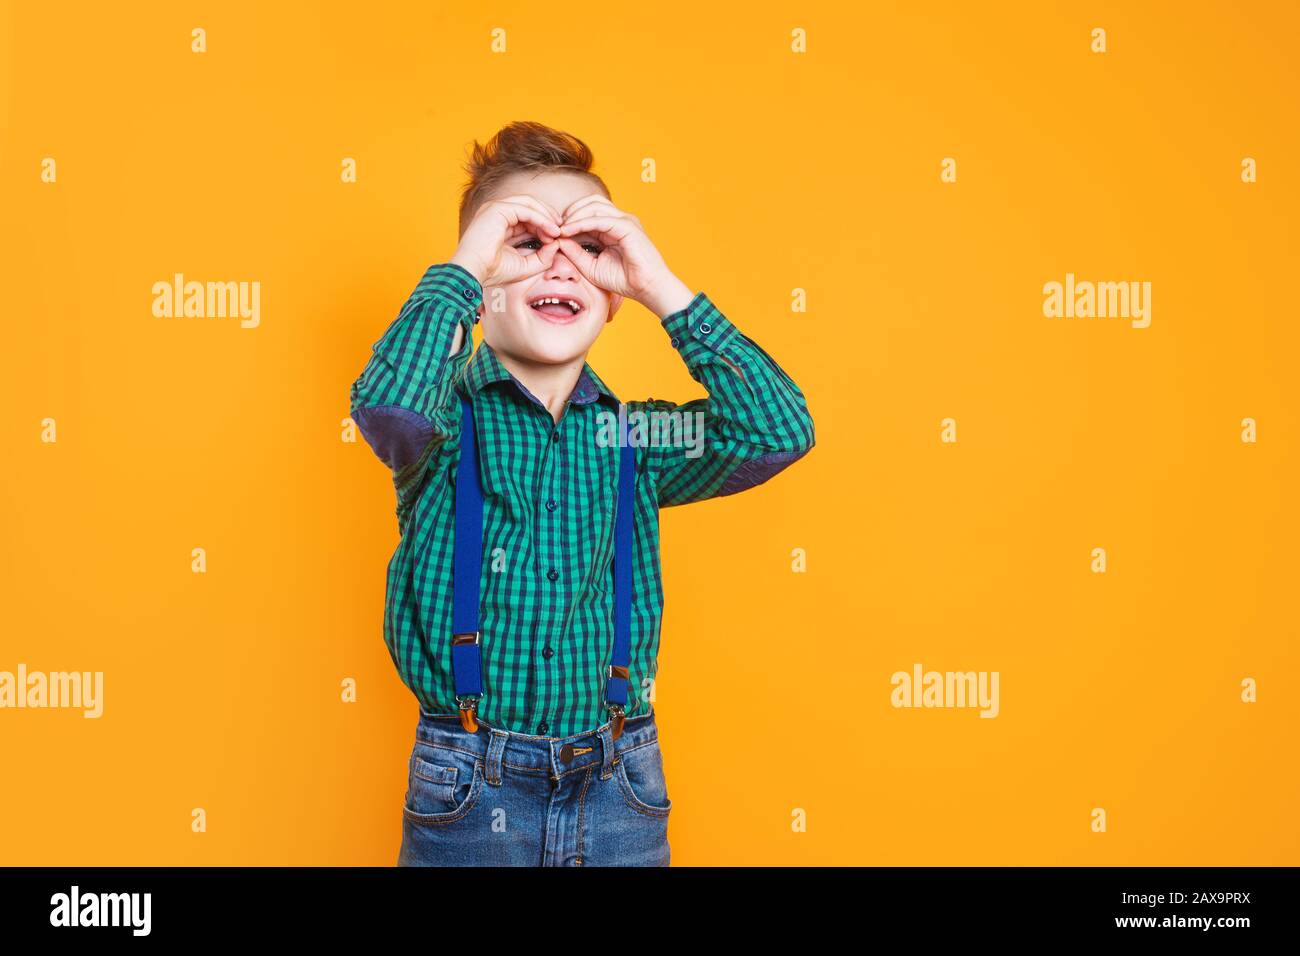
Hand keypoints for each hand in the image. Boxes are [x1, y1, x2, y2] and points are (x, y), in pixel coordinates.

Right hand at [450, 194, 564, 287]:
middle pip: (531, 206)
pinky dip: (541, 218)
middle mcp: (498, 211)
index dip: (545, 225)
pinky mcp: (498, 209)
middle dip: (549, 217)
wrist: (473, 272)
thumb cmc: (493, 271)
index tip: (558, 238)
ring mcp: (496, 208)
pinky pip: (526, 209)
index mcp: (501, 222)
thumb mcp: (525, 265)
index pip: (528, 216)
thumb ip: (542, 256)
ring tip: (558, 230)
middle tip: (563, 230)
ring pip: (530, 204)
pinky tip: (551, 230)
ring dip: (547, 217)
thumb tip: (557, 245)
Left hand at [551, 195, 693, 318]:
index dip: (569, 218)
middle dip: (570, 211)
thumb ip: (576, 253)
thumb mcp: (592, 267)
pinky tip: (569, 231)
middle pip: (590, 202)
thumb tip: (559, 241)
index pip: (588, 211)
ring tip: (560, 228)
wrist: (647, 288)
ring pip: (594, 205)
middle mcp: (620, 219)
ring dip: (574, 215)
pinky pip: (600, 218)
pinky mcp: (628, 226)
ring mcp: (625, 221)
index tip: (552, 231)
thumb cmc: (625, 280)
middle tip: (554, 226)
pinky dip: (582, 222)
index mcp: (613, 227)